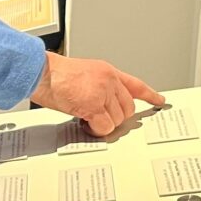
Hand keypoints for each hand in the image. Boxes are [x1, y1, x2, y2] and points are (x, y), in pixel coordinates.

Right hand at [30, 52, 164, 137]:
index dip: (149, 94)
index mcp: (107, 70)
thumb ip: (98, 86)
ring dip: (103, 124)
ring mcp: (102, 92)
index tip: (159, 101)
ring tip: (86, 117)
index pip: (135, 84)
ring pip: (117, 119)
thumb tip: (102, 106)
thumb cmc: (52, 73)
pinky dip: (96, 129)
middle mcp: (108, 80)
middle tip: (99, 117)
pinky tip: (85, 122)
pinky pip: (105, 126)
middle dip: (115, 117)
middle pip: (128, 108)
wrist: (40, 72)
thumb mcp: (82, 73)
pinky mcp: (93, 105)